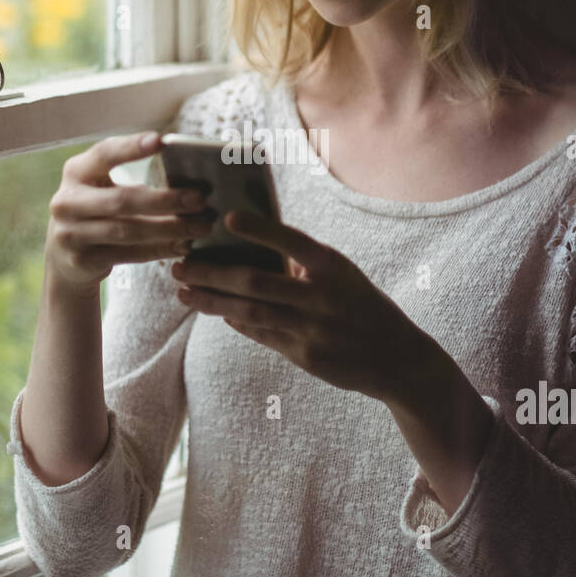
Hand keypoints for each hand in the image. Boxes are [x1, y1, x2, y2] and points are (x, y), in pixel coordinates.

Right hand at [45, 132, 214, 296]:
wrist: (65, 256)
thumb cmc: (97, 210)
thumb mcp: (101, 187)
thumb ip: (130, 177)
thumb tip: (188, 179)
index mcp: (76, 172)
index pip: (104, 154)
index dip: (131, 147)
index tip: (162, 141)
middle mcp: (67, 201)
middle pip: (122, 200)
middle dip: (166, 200)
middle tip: (200, 200)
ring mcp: (71, 234)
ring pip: (129, 231)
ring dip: (170, 229)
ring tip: (201, 226)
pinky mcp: (81, 261)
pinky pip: (129, 254)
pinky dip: (160, 249)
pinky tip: (184, 245)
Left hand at [170, 209, 434, 398]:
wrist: (396, 359)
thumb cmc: (363, 306)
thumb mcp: (344, 276)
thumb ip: (305, 265)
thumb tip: (257, 249)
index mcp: (334, 267)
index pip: (292, 241)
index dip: (260, 229)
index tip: (227, 217)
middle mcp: (322, 296)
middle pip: (255, 280)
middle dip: (212, 272)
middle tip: (179, 264)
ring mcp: (312, 328)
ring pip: (250, 311)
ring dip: (212, 300)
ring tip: (184, 292)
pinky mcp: (304, 355)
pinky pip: (262, 334)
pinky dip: (237, 321)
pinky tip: (217, 311)